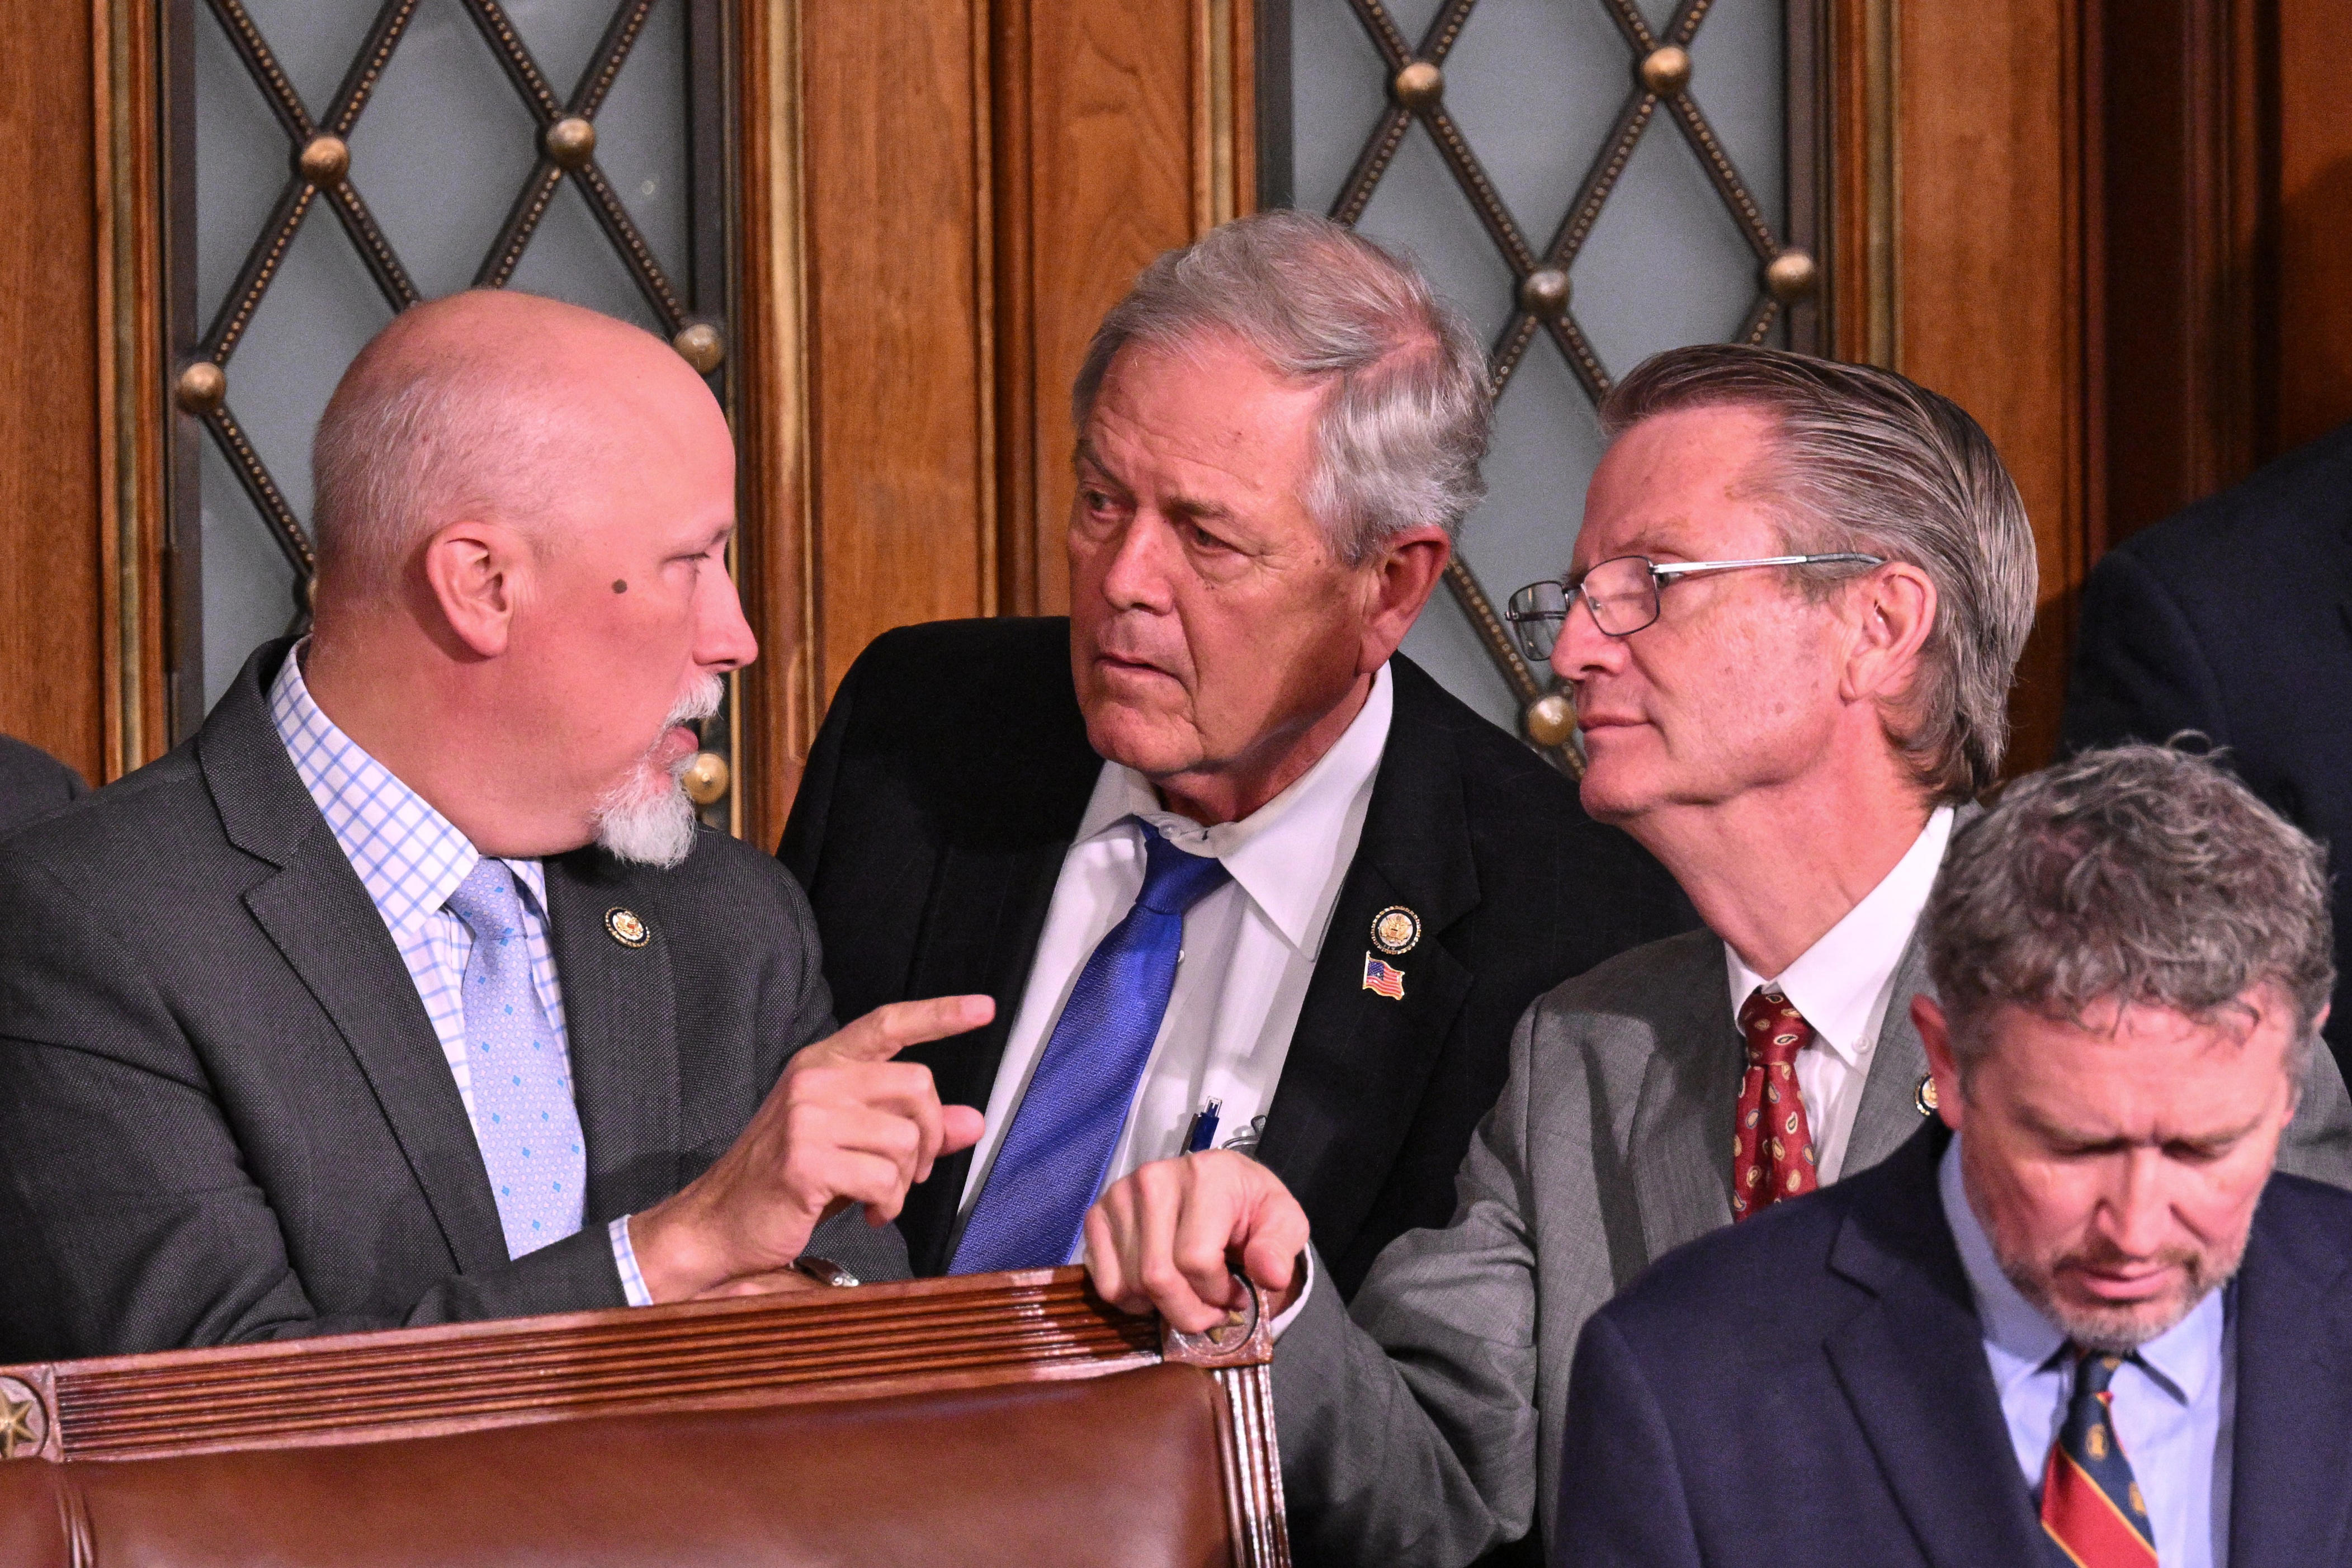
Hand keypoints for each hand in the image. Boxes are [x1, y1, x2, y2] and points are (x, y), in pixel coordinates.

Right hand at [629, 994, 991, 1301]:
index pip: (888, 1024)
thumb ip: (912, 1128)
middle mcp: (814, 1079)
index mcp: (823, 1064)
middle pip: (917, 1085)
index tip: (983, 1009)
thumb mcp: (853, 1145)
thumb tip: (974, 1121)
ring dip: (905, 1181)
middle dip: (930, 1136)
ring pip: (905, 1138)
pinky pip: (884, 1178)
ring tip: (879, 1196)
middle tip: (912, 1171)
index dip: (940, 1015)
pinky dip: (887, 1204)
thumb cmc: (787, 1182)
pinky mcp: (805, 1159)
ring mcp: (806, 1117)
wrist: (717, 1224)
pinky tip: (868, 1211)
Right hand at [1084, 1151, 1309, 1333]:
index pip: (1196, 1260)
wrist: (1219, 1182)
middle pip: (1158, 1278)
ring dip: (1163, 1307)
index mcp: (1205, 1176)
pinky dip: (1133, 1300)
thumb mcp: (1283, 1222)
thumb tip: (1271, 1276)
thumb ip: (1280, 1248)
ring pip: (1130, 1287)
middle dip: (1190, 1311)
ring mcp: (1119, 1196)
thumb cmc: (1250, 1207)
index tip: (1236, 1293)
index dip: (1218, 1293)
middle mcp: (1153, 1180)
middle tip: (1210, 1308)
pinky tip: (1157, 1285)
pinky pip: (1106, 1284)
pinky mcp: (1096, 1216)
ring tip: (1187, 1291)